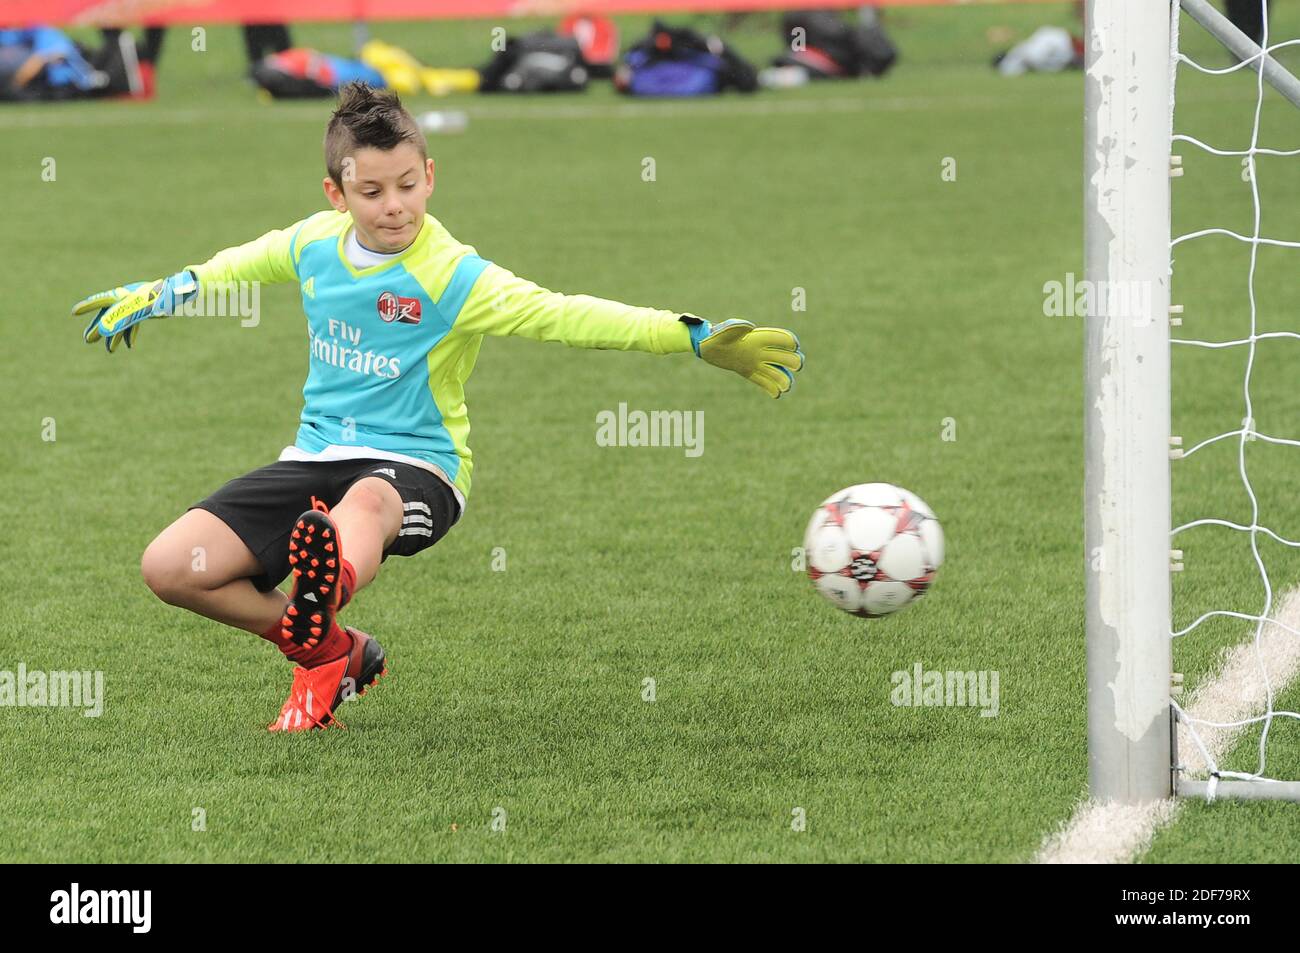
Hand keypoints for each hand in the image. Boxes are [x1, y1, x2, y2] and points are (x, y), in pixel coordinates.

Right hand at [73, 269, 198, 351]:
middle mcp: (128, 299)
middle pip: (109, 315)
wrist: (182, 292)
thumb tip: (104, 331)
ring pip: (121, 322)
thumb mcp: (143, 309)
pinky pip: (135, 324)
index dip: (88, 307)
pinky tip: (129, 346)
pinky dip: (131, 334)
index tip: (74, 312)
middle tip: (87, 340)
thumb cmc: (163, 297)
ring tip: (110, 350)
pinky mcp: (146, 311)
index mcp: (125, 295)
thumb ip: (122, 319)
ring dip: (115, 336)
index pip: (103, 301)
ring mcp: (137, 305)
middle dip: (99, 328)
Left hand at [685, 317, 803, 397]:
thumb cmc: (713, 337)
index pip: (780, 338)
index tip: (794, 346)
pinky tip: (777, 395)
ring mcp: (756, 362)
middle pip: (784, 356)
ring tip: (786, 388)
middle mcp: (760, 350)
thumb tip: (749, 327)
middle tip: (796, 367)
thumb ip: (735, 329)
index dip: (790, 341)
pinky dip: (772, 388)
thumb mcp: (722, 332)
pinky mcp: (749, 372)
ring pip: (776, 371)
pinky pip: (764, 381)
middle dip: (794, 361)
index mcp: (757, 338)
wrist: (705, 346)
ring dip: (785, 379)